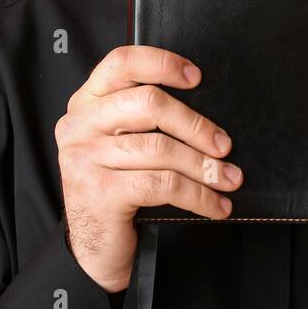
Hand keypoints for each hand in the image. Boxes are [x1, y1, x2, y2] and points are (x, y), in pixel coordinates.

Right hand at [55, 45, 241, 291]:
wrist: (93, 245)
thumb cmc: (115, 187)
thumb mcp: (120, 143)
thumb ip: (142, 118)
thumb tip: (205, 110)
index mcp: (86, 103)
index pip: (121, 63)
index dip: (162, 63)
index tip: (197, 77)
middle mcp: (80, 125)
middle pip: (149, 104)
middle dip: (195, 125)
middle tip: (224, 145)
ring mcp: (86, 158)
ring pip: (161, 149)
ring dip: (203, 166)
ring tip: (227, 178)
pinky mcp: (100, 192)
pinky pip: (162, 184)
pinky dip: (197, 195)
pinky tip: (214, 205)